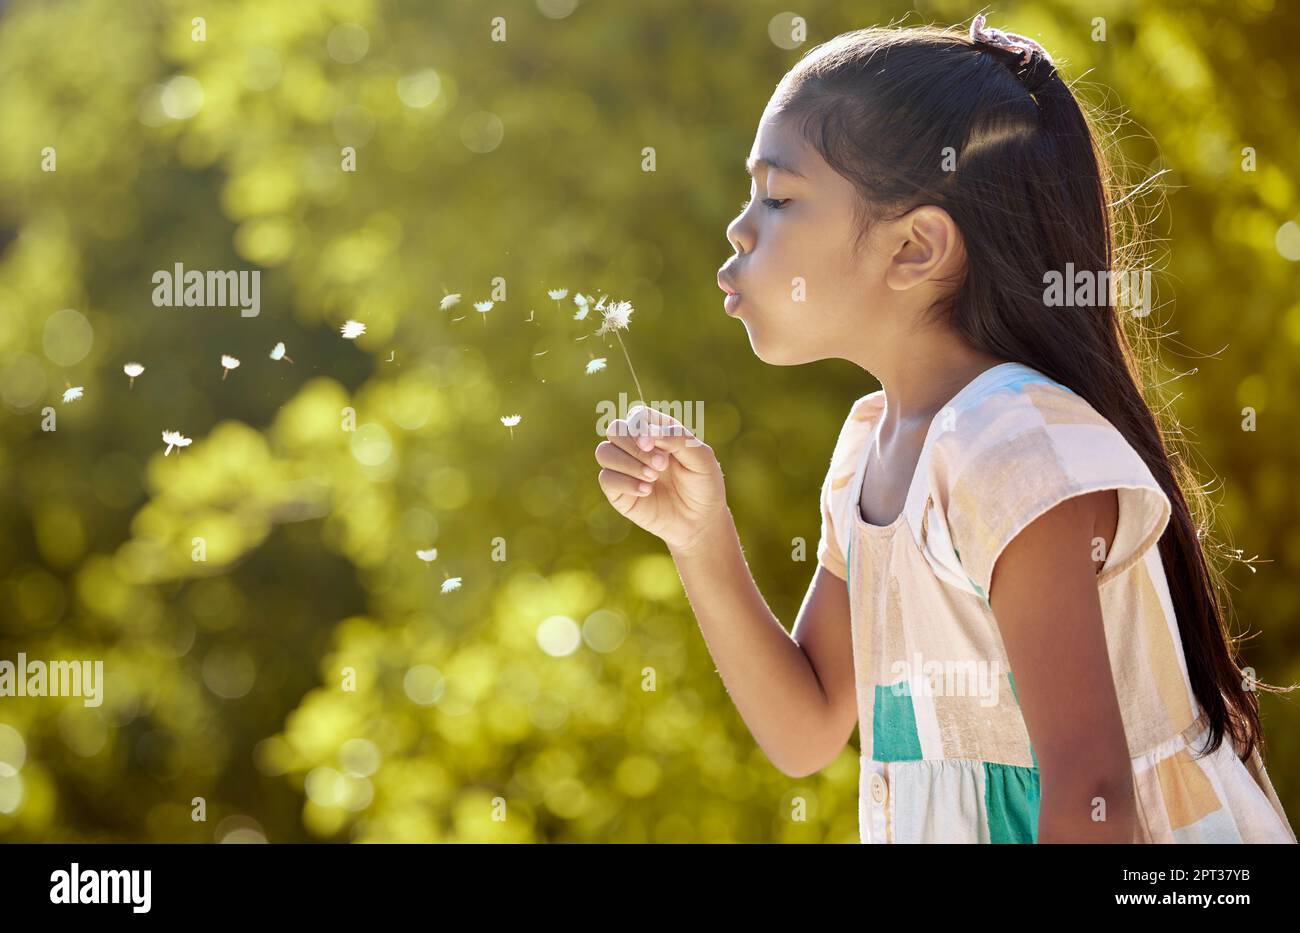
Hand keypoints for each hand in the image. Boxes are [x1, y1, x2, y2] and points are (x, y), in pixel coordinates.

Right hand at [595, 404, 726, 553]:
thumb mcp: (701, 458)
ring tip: (653, 478)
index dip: (639, 424)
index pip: (636, 415)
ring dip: (628, 463)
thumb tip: (650, 434)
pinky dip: (626, 482)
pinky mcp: (618, 492)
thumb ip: (678, 439)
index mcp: (656, 432)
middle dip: (636, 446)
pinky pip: (606, 478)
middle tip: (661, 464)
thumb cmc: (703, 484)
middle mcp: (636, 447)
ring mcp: (625, 469)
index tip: (652, 443)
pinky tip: (646, 491)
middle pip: (615, 430)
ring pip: (604, 452)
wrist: (700, 521)